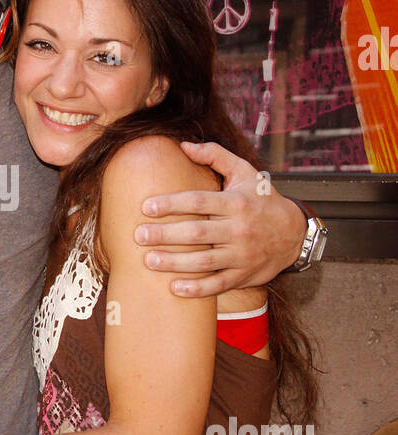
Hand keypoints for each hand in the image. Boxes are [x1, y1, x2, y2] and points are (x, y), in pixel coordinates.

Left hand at [133, 142, 306, 296]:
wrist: (294, 234)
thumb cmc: (262, 200)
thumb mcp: (245, 172)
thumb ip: (215, 155)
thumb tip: (184, 145)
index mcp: (236, 203)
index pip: (199, 201)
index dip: (171, 204)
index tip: (146, 207)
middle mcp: (239, 229)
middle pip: (197, 233)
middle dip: (165, 235)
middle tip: (138, 236)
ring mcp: (242, 255)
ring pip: (204, 262)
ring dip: (174, 263)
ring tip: (149, 261)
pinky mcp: (244, 275)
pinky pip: (218, 284)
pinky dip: (197, 289)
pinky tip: (175, 288)